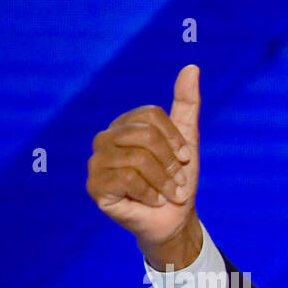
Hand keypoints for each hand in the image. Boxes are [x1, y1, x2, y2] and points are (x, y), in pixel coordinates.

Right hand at [86, 64, 201, 268]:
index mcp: (125, 125)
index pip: (151, 115)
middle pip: (145, 136)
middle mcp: (106, 139)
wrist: (174, 220)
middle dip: (170, 163)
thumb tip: (192, 67)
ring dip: (164, 181)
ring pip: (137, 159)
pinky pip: (126, 178)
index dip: (175, 139)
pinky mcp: (95, 186)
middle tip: (178, 181)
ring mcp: (97, 162)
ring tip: (169, 193)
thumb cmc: (178, 181)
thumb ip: (187, 104)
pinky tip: (155, 201)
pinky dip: (150, 192)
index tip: (184, 159)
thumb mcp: (188, 141)